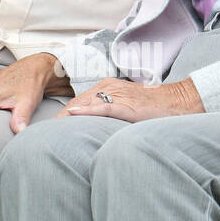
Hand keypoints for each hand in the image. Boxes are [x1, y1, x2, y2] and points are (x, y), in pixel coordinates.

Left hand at [58, 76, 203, 121]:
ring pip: (86, 105)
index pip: (77, 103)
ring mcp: (118, 95)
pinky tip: (74, 115)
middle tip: (41, 133)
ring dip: (67, 117)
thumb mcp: (126, 108)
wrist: (178, 102)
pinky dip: (88, 111)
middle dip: (59, 118)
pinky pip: (103, 107)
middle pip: (76, 103)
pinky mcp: (127, 105)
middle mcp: (109, 87)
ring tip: (50, 129)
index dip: (62, 117)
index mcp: (107, 87)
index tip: (47, 130)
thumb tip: (92, 130)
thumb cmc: (153, 108)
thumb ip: (108, 114)